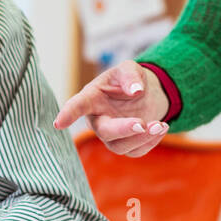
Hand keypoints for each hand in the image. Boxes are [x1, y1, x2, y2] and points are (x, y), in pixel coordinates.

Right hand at [52, 59, 170, 156]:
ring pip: (121, 146)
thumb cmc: (129, 80)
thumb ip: (130, 75)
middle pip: (105, 131)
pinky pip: (136, 151)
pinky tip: (162, 128)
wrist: (146, 94)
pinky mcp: (126, 146)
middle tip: (142, 123)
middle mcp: (98, 120)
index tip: (58, 124)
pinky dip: (151, 141)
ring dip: (142, 137)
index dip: (68, 114)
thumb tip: (136, 91)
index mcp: (92, 98)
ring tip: (160, 124)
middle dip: (123, 129)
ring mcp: (111, 136)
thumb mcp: (129, 68)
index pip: (77, 106)